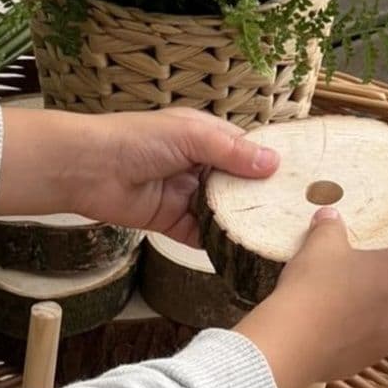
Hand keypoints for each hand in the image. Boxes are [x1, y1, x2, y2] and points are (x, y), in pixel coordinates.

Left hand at [77, 107, 278, 243]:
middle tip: (292, 215)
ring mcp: (185, 196)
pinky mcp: (172, 222)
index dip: (269, 165)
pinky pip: (200, 235)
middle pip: (237, 185)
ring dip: (239, 222)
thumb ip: (230, 151)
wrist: (90, 169)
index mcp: (204, 138)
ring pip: (221, 212)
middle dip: (258, 199)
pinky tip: (239, 251)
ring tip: (272, 235)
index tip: (298, 180)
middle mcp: (198, 166)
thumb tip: (272, 163)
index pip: (245, 151)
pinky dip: (216, 243)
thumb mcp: (190, 136)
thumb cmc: (136, 139)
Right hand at [234, 209, 387, 387]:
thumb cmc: (314, 287)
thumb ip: (328, 229)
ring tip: (349, 311)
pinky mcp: (363, 362)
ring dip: (382, 321)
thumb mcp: (318, 248)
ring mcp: (384, 339)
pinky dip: (356, 340)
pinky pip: (368, 348)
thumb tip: (328, 214)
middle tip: (386, 291)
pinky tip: (331, 333)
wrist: (294, 341)